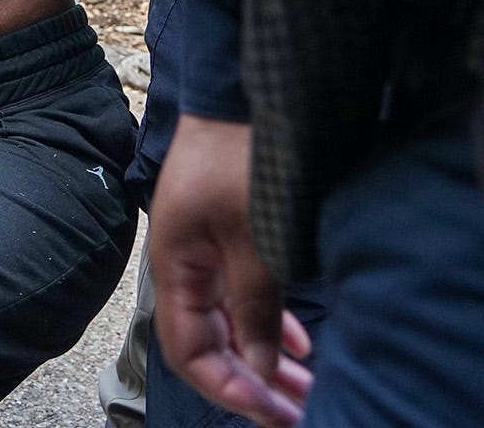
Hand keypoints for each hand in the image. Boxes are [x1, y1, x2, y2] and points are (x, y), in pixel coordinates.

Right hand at [149, 114, 312, 427]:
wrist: (243, 89)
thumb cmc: (244, 154)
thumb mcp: (257, 235)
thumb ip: (257, 305)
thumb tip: (260, 368)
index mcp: (176, 266)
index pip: (188, 351)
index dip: (227, 388)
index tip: (272, 411)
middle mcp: (186, 264)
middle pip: (210, 343)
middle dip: (252, 383)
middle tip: (300, 412)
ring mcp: (206, 250)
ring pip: (231, 322)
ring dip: (265, 358)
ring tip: (307, 388)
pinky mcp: (228, 234)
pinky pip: (242, 295)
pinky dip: (269, 324)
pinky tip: (299, 343)